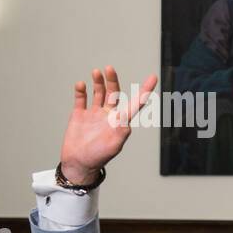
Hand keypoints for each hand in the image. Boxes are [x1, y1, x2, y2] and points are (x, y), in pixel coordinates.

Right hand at [60, 66, 156, 183]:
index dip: (145, 90)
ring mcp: (94, 114)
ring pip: (98, 93)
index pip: (136, 103)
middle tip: (109, 69)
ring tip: (96, 72)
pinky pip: (81, 99)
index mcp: (121, 121)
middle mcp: (109, 114)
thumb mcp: (114, 146)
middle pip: (114, 93)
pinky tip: (81, 85)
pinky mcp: (79, 115)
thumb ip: (120, 132)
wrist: (79, 163)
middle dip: (112, 80)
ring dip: (98, 82)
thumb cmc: (99, 156)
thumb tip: (125, 122)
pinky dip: (81, 91)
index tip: (153, 77)